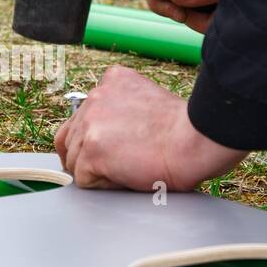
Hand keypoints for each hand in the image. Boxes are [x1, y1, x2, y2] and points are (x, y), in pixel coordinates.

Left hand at [55, 66, 247, 190]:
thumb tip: (108, 135)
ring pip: (74, 161)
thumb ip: (122, 110)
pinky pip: (83, 180)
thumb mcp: (148, 102)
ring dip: (98, 172)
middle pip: (71, 138)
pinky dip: (104, 185)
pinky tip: (128, 176)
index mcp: (111, 80)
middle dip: (89, 157)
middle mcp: (96, 96)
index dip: (93, 138)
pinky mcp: (92, 150)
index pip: (83, 115)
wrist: (196, 141)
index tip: (113, 150)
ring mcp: (90, 122)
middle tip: (119, 165)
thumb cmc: (185, 129)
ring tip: (129, 169)